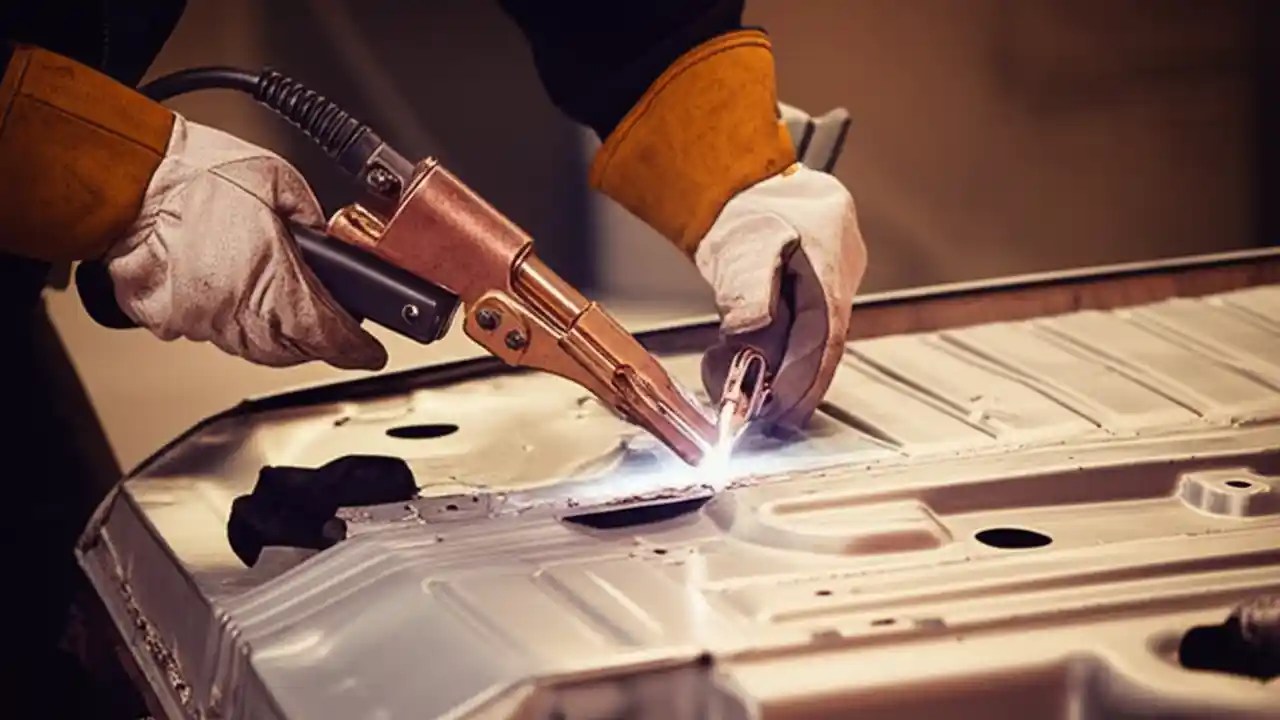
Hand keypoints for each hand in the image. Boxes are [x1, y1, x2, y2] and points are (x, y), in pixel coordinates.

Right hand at [104, 115, 386, 370]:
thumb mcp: (282, 183)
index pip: (329, 336)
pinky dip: (230, 321)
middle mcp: (238, 312)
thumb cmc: (196, 175)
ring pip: (255, 349)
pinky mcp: (169, 321)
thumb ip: (314, 223)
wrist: (130, 180)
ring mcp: (201, 321)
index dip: (356, 348)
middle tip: (329, 322)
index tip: (370, 353)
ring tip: (280, 303)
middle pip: (294, 350)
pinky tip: (233, 295)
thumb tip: (328, 242)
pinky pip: (212, 334)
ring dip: (276, 335)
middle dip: (317, 340)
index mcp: (274, 282)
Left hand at [696, 164, 866, 430]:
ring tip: (755, 402)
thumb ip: (746, 288)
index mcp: (828, 267)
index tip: (776, 410)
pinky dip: (781, 358)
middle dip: (794, 388)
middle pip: (821, 348)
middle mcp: (837, 281)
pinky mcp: (813, 293)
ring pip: (812, 343)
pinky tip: (755, 373)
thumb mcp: (743, 244)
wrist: (749, 180)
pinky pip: (803, 335)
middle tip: (765, 419)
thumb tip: (749, 331)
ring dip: (785, 375)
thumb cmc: (749, 204)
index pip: (822, 339)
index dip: (801, 380)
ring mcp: (829, 286)